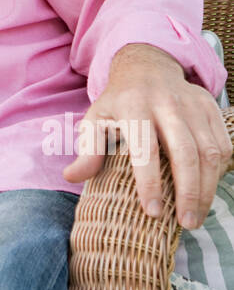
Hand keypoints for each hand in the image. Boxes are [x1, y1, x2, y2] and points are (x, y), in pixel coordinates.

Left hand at [62, 43, 232, 227]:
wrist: (146, 66)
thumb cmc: (118, 102)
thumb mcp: (96, 119)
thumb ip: (88, 149)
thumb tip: (71, 177)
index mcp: (133, 106)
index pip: (145, 149)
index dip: (150, 182)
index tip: (152, 211)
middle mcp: (167, 104)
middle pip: (184, 152)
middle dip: (188, 191)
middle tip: (185, 223)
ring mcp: (192, 105)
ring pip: (209, 151)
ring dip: (206, 188)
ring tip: (196, 216)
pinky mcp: (210, 107)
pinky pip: (223, 144)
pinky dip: (219, 172)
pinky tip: (207, 192)